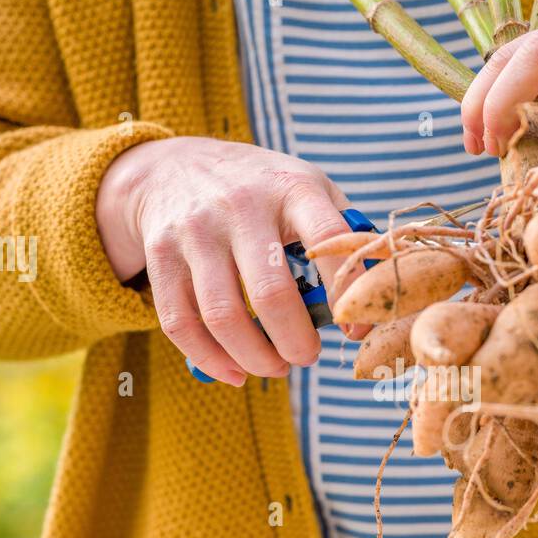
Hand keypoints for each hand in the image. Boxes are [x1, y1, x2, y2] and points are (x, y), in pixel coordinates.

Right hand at [96, 137, 353, 385]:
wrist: (174, 166)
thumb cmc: (262, 190)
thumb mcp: (308, 188)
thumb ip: (345, 235)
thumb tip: (376, 296)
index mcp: (292, 189)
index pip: (328, 240)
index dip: (347, 293)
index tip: (354, 330)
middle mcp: (241, 206)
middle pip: (271, 294)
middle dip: (295, 342)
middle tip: (307, 357)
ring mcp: (196, 231)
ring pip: (222, 317)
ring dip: (254, 358)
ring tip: (275, 366)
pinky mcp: (162, 256)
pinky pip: (181, 323)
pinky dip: (210, 359)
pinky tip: (234, 372)